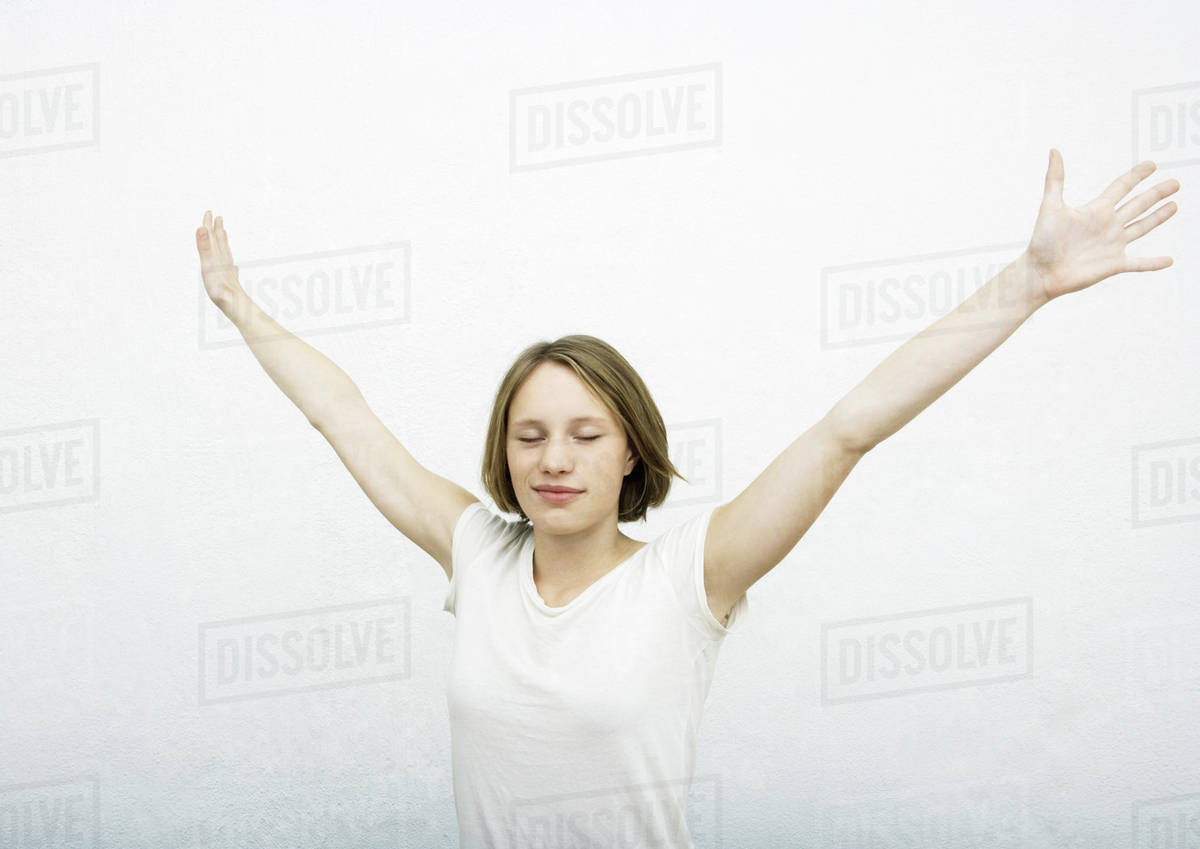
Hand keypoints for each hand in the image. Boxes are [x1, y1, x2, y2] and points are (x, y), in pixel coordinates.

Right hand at [195, 210, 245, 310]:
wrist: (234, 304)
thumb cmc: (219, 287)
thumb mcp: (208, 264)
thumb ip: (205, 246)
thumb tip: (202, 228)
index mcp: (216, 256)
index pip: (212, 236)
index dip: (209, 225)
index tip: (209, 212)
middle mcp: (223, 260)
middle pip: (220, 242)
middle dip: (217, 230)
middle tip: (218, 218)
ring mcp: (227, 270)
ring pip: (226, 253)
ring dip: (224, 243)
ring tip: (224, 237)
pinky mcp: (230, 280)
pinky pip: (229, 267)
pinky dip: (229, 262)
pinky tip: (233, 266)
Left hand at [1023, 149, 1179, 302]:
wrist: (1040, 272)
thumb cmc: (1042, 241)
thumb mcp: (1050, 206)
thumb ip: (1055, 179)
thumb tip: (1054, 150)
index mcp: (1096, 210)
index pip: (1121, 187)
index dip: (1136, 175)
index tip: (1151, 165)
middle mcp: (1107, 225)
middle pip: (1138, 204)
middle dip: (1156, 193)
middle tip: (1175, 183)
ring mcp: (1112, 245)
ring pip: (1142, 227)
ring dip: (1158, 217)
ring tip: (1174, 205)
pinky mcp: (1114, 265)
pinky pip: (1139, 263)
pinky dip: (1153, 263)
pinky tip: (1169, 260)